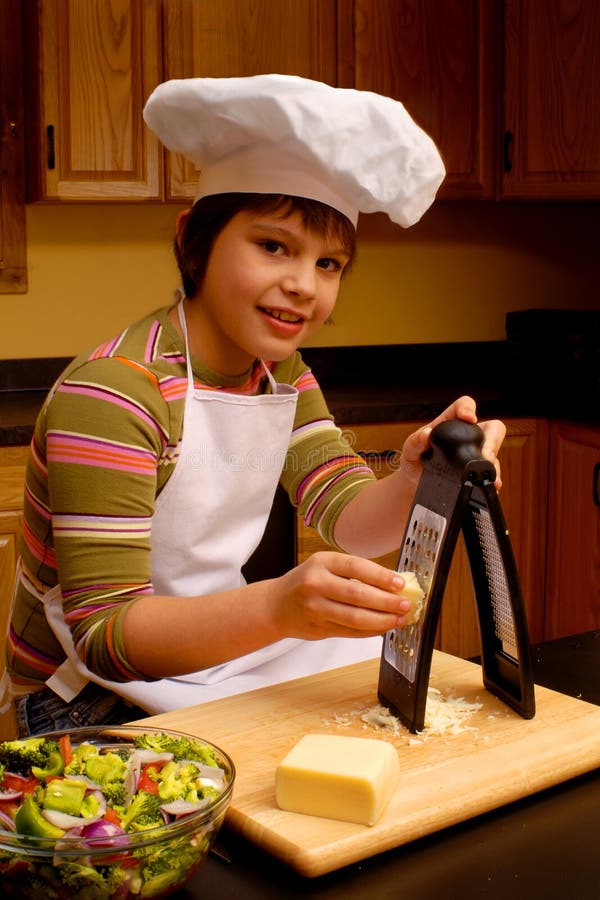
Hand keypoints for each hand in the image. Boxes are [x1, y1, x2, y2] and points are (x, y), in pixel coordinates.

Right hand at [273, 551, 413, 639]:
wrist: (276, 605)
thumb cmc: (306, 583)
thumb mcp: (325, 567)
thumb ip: (354, 573)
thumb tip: (393, 584)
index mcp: (322, 563)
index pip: (356, 567)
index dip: (381, 576)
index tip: (400, 583)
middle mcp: (316, 584)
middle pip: (358, 595)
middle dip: (386, 602)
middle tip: (406, 605)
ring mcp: (316, 608)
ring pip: (355, 617)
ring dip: (382, 620)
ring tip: (399, 619)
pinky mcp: (318, 629)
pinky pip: (350, 632)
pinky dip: (370, 631)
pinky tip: (383, 628)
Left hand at [399, 395, 506, 488]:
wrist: (416, 482)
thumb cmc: (414, 459)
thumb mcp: (409, 449)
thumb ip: (415, 441)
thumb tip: (426, 434)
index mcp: (449, 422)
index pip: (463, 405)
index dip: (469, 408)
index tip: (470, 418)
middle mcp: (466, 435)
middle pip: (492, 428)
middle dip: (492, 440)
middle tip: (484, 455)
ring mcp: (474, 453)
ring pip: (495, 452)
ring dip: (493, 463)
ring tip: (486, 474)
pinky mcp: (477, 470)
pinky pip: (492, 471)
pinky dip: (493, 478)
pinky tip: (491, 485)